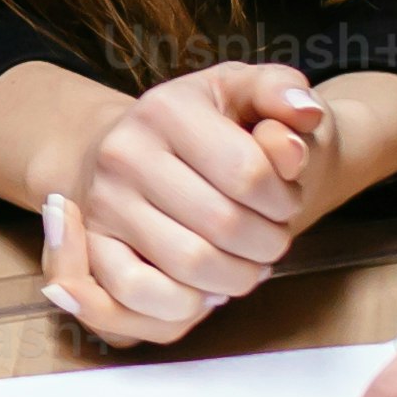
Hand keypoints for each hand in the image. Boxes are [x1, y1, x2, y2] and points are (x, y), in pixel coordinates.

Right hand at [37, 64, 327, 347]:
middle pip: (224, 225)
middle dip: (268, 244)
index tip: (286, 202)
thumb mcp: (243, 92)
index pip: (248, 173)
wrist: (125, 149)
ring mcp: (103, 203)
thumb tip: (304, 114)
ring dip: (236, 279)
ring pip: (189, 265)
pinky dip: (185, 305)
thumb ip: (281, 92)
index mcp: (166, 108)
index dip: (284, 200)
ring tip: (248, 266)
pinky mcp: (92, 247)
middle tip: (272, 240)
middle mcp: (124, 153)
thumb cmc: (199, 125)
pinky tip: (207, 290)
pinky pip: (138, 294)